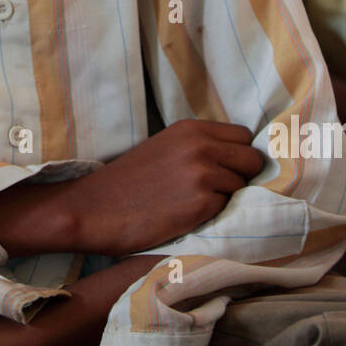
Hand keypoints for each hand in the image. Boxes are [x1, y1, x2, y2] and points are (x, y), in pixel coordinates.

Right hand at [72, 119, 264, 257]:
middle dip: (241, 176)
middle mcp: (201, 146)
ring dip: (226, 199)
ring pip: (242, 187)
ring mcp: (203, 174)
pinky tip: (188, 217)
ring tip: (195, 205)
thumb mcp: (164, 148)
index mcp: (191, 128)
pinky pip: (228, 209)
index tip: (228, 169)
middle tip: (217, 192)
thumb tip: (238, 158)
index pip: (243, 136)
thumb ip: (198, 146)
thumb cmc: (127, 183)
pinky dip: (213, 216)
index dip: (238, 155)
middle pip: (252, 160)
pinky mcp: (202, 204)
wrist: (93, 209)